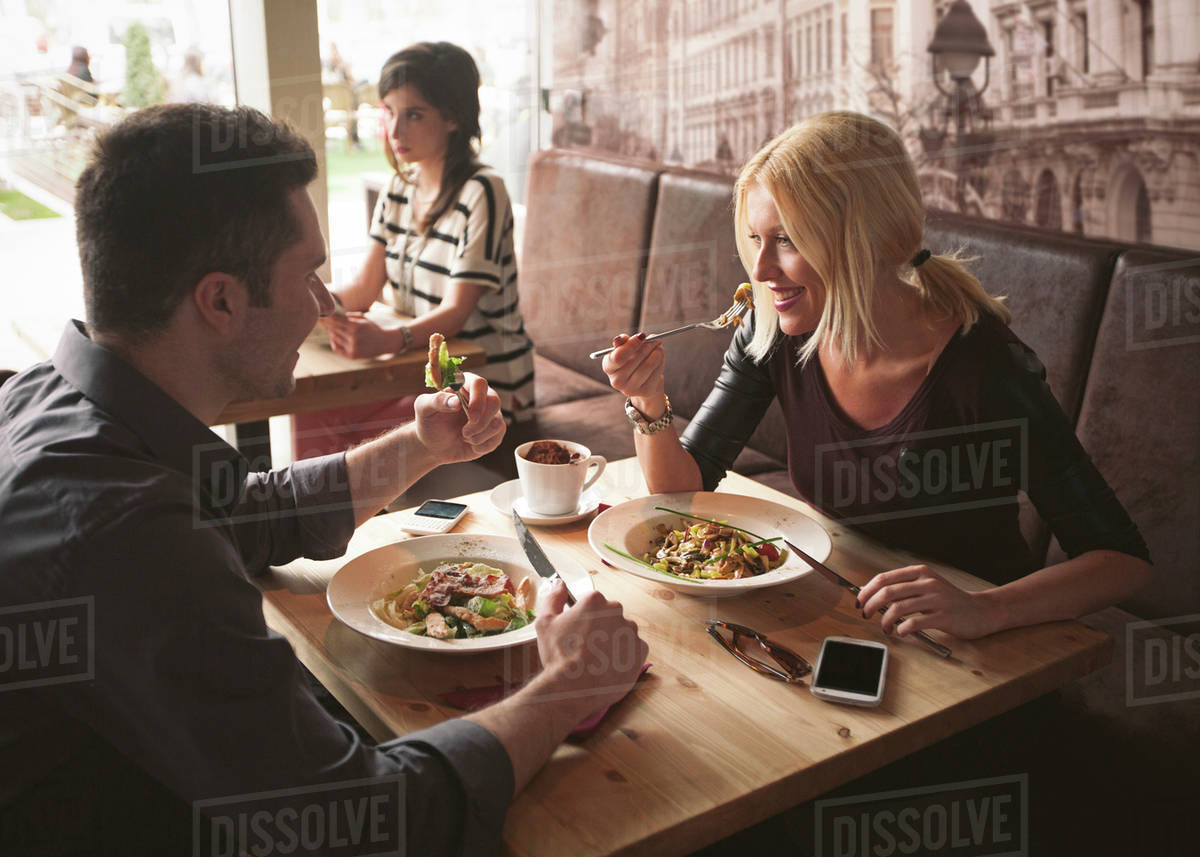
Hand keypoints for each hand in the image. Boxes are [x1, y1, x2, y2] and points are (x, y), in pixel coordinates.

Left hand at [323, 311, 395, 357]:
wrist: (384, 343)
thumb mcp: (364, 318)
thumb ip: (349, 316)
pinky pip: (336, 348)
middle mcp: (354, 337)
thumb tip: (334, 314)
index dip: (327, 317)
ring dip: (331, 332)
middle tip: (320, 319)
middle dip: (325, 323)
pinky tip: (334, 338)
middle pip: (333, 329)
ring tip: (330, 328)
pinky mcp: (352, 355)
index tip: (321, 314)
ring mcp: (352, 347)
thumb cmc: (372, 328)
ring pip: (334, 338)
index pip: (336, 320)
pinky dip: (334, 342)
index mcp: (357, 326)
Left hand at [413, 372, 504, 463]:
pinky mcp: (494, 430)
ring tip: (464, 437)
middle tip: (464, 433)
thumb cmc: (429, 422)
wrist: (433, 445)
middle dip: (480, 423)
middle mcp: (480, 396)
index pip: (479, 384)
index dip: (478, 400)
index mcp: (464, 385)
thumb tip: (456, 402)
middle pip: (494, 402)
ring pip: (497, 422)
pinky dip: (482, 445)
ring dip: (479, 436)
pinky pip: (497, 437)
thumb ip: (437, 401)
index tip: (471, 417)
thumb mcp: (424, 409)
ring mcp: (490, 413)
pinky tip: (471, 444)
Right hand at [534, 582, 647, 718]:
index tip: (577, 632)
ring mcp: (631, 631)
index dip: (583, 618)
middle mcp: (617, 611)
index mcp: (595, 601)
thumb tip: (559, 584)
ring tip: (597, 660)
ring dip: (613, 641)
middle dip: (600, 628)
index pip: (593, 602)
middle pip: (610, 615)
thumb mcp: (545, 623)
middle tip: (585, 647)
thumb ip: (554, 598)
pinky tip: (609, 666)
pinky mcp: (640, 651)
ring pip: (622, 632)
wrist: (573, 689)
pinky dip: (624, 656)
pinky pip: (634, 649)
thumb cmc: (558, 656)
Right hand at [601, 333, 665, 415]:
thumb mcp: (625, 349)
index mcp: (609, 367)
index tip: (643, 336)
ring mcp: (631, 389)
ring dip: (657, 352)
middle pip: (636, 359)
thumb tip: (621, 338)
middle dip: (649, 345)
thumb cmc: (631, 359)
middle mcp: (617, 381)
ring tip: (659, 347)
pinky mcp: (645, 391)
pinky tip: (659, 358)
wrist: (641, 379)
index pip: (618, 357)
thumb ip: (623, 342)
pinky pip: (657, 372)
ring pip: (649, 365)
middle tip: (656, 339)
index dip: (631, 345)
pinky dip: (661, 361)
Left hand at [858, 564, 1004, 639]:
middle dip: (870, 605)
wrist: (981, 610)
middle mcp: (927, 582)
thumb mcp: (926, 586)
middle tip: (866, 615)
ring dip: (885, 620)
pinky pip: (914, 622)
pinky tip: (901, 632)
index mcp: (920, 572)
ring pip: (898, 607)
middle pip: (888, 592)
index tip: (859, 601)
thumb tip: (871, 594)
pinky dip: (902, 629)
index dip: (867, 590)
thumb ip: (903, 588)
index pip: (884, 578)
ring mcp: (936, 598)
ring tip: (885, 627)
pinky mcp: (944, 616)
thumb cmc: (950, 600)